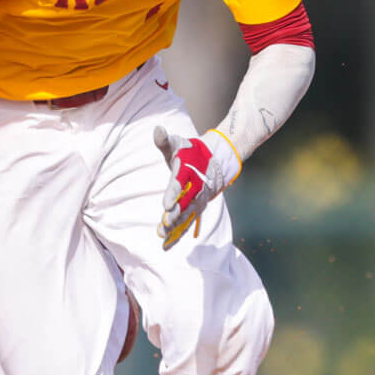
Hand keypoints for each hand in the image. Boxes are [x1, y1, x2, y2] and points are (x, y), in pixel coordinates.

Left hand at [154, 127, 240, 250]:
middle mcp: (195, 188)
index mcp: (188, 172)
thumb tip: (157, 129)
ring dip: (175, 228)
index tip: (166, 205)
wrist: (217, 159)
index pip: (179, 184)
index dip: (173, 194)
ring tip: (163, 238)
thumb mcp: (178, 144)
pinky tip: (167, 245)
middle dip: (175, 215)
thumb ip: (164, 140)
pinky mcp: (197, 207)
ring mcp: (198, 199)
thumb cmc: (191, 152)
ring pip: (187, 216)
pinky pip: (187, 222)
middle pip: (184, 204)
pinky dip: (178, 234)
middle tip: (165, 225)